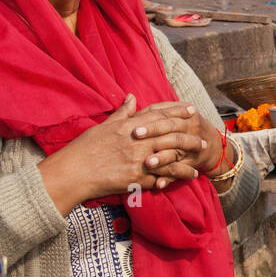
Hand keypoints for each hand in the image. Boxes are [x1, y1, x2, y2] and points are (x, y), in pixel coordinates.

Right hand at [38, 95, 208, 212]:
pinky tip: (186, 179)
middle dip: (189, 137)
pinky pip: (160, 177)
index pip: (158, 115)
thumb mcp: (103, 127)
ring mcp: (139, 160)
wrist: (72, 173)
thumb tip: (132, 97)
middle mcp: (137, 141)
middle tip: (203, 137)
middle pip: (170, 136)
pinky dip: (175, 178)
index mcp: (129, 126)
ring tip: (198, 164)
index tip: (191, 109)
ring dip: (186, 161)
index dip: (177, 111)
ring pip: (170, 158)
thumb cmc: (84, 149)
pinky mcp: (137, 178)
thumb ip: (122, 113)